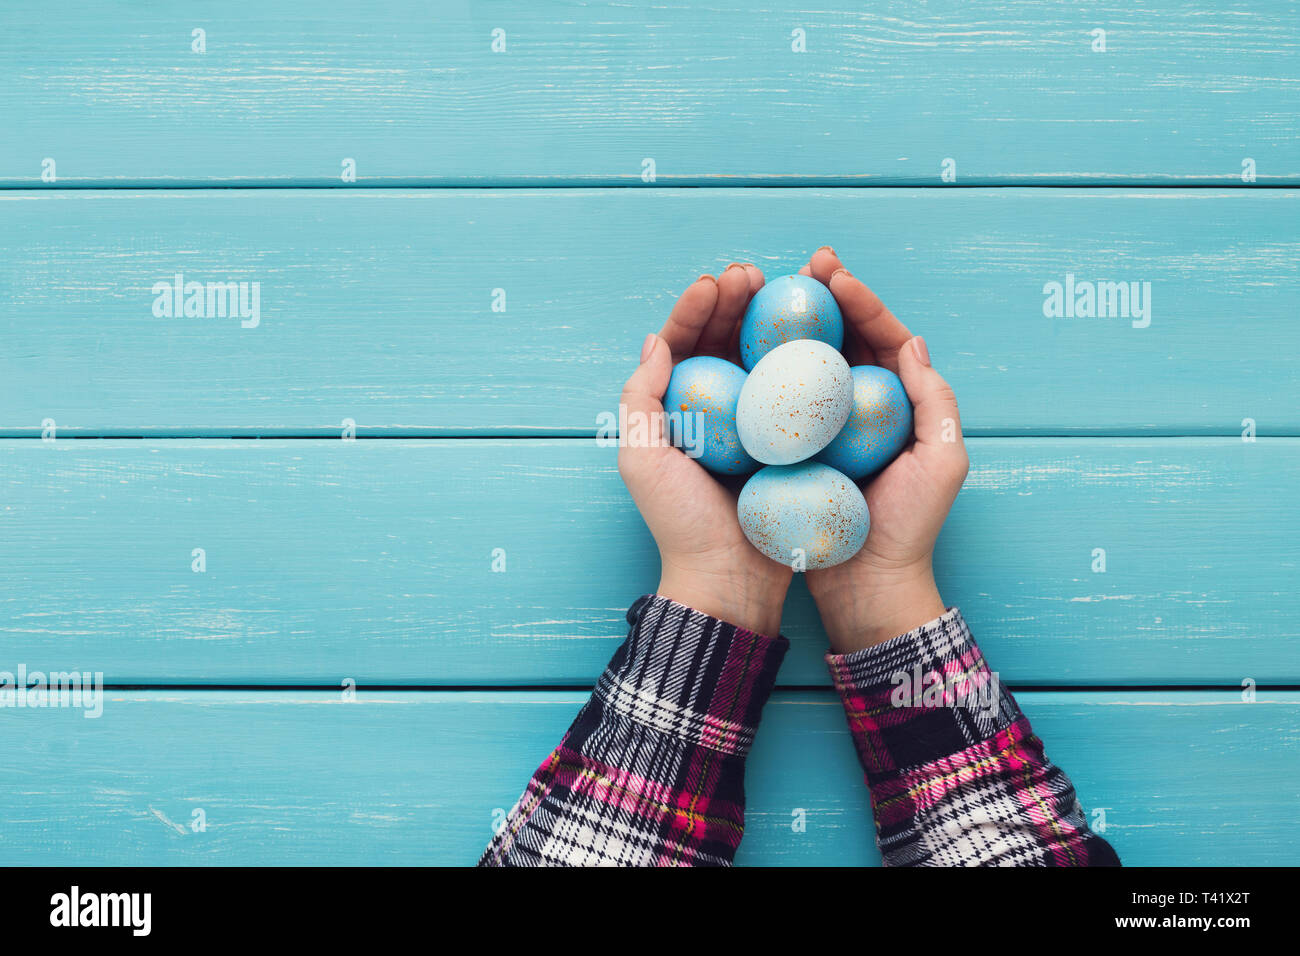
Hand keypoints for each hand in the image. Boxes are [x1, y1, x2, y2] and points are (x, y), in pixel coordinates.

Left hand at [618, 264, 791, 636]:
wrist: (729, 580)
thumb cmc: (680, 522)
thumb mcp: (643, 459)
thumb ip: (641, 398)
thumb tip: (656, 340)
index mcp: (674, 412)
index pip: (682, 346)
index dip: (695, 309)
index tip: (715, 282)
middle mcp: (711, 414)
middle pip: (722, 344)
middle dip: (735, 303)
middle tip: (752, 275)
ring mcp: (750, 429)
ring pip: (759, 360)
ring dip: (768, 323)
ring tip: (782, 291)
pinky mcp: (785, 445)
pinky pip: (793, 394)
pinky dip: (801, 362)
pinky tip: (817, 338)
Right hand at [800, 247, 969, 652]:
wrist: (867, 587)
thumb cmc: (908, 527)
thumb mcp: (941, 462)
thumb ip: (935, 401)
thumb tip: (913, 343)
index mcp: (900, 403)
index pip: (882, 337)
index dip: (859, 300)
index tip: (832, 274)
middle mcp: (861, 409)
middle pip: (841, 340)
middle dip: (821, 298)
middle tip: (801, 266)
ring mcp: (826, 428)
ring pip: (806, 363)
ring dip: (788, 325)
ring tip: (765, 293)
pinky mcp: (794, 450)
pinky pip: (777, 400)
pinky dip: (763, 371)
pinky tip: (740, 349)